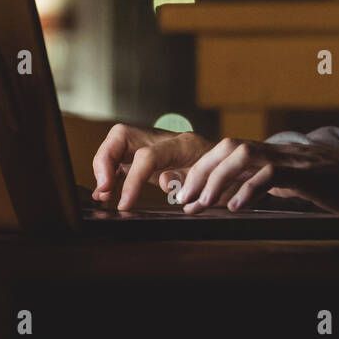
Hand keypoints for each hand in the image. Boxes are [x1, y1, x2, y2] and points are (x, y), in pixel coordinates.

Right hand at [92, 123, 215, 209]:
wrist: (235, 162)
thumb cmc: (227, 173)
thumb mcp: (215, 180)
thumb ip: (191, 181)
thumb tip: (165, 182)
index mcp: (183, 144)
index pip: (147, 156)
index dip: (132, 180)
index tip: (124, 204)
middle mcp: (165, 139)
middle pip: (122, 134)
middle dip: (104, 160)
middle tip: (104, 189)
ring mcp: (156, 144)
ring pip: (117, 143)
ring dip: (104, 167)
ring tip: (103, 195)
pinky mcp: (151, 154)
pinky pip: (123, 157)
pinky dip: (111, 172)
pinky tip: (108, 191)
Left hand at [177, 138, 338, 217]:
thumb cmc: (338, 189)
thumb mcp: (296, 186)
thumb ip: (271, 185)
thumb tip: (239, 198)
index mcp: (275, 154)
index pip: (229, 150)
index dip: (203, 167)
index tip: (185, 191)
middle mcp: (280, 151)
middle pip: (229, 146)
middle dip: (201, 171)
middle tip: (185, 199)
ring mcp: (293, 159)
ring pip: (244, 154)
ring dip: (217, 178)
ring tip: (203, 203)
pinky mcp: (307, 173)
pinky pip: (271, 174)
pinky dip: (248, 190)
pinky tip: (236, 208)